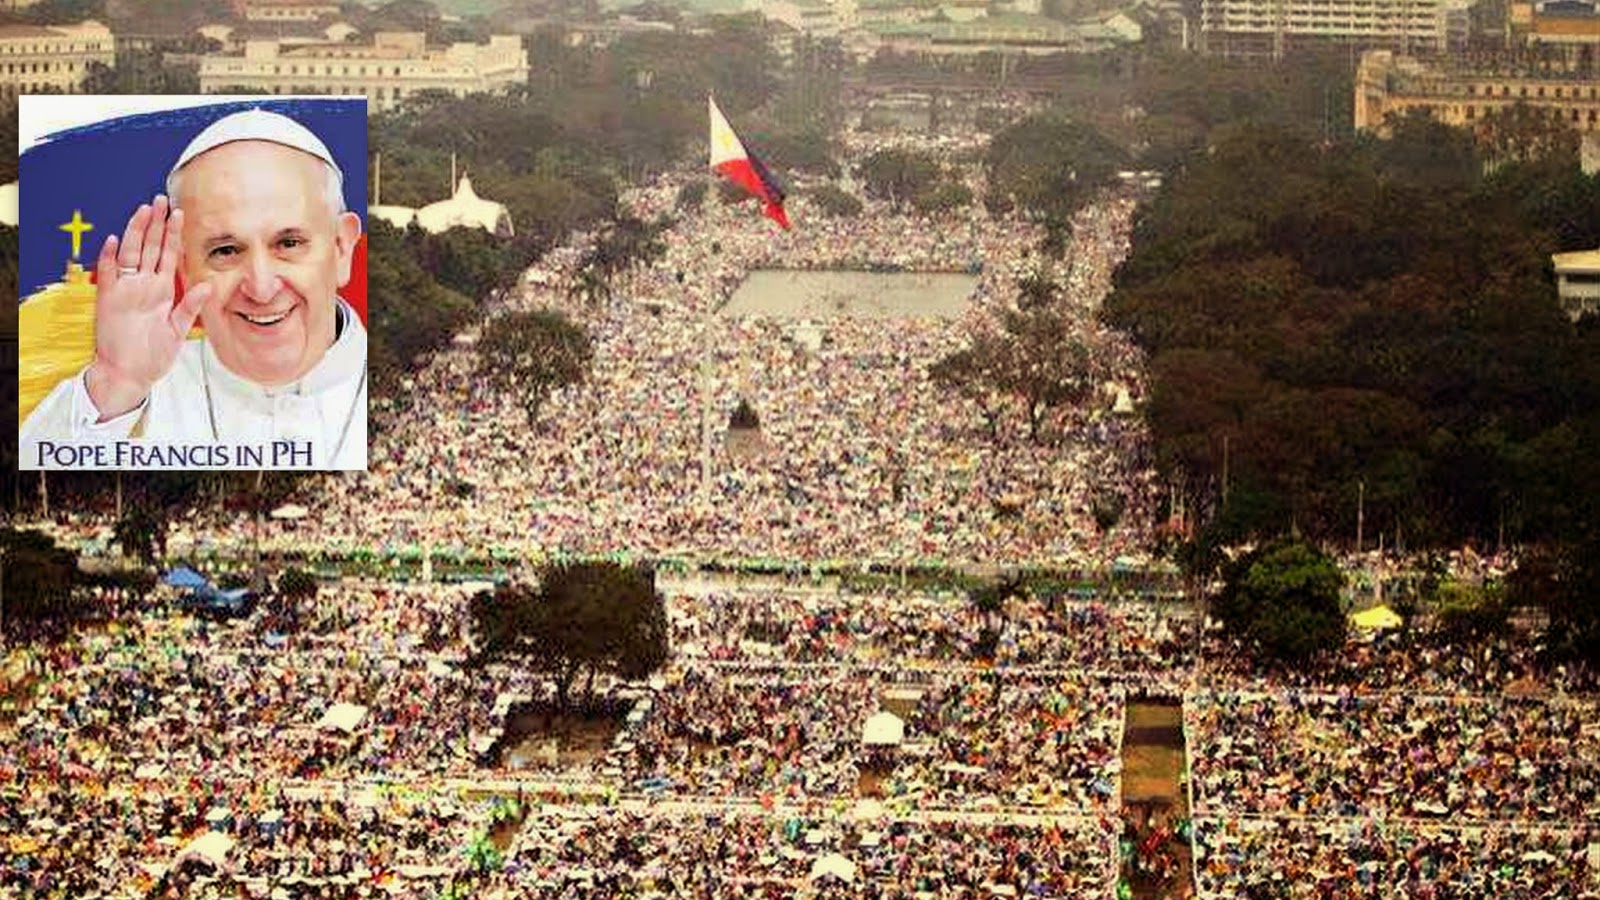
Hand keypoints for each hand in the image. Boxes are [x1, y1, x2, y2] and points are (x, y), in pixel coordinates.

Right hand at [85, 195, 214, 420]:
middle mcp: (144, 285)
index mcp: (162, 290)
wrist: (129, 373)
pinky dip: (110, 257)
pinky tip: (114, 240)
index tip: (179, 213)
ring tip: (143, 210)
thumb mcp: (178, 329)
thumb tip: (208, 286)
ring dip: (136, 232)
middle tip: (161, 200)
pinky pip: (108, 273)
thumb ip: (191, 307)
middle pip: (149, 247)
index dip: (172, 234)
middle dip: (155, 223)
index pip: (168, 255)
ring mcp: (126, 290)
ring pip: (131, 254)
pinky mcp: (108, 299)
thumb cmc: (153, 354)